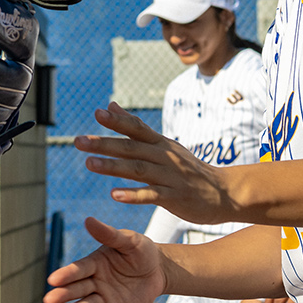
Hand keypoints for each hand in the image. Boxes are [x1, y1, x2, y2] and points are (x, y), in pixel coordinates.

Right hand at [42, 217, 166, 302]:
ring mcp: (103, 298)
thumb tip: (88, 220)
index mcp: (94, 263)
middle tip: (50, 300)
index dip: (66, 274)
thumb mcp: (129, 241)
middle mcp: (94, 282)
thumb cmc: (142, 252)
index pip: (78, 269)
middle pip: (76, 289)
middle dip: (63, 294)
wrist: (159, 271)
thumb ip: (109, 235)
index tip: (53, 279)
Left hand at [74, 104, 239, 224]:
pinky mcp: (175, 197)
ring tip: (90, 163)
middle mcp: (165, 157)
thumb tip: (110, 105)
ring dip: (113, 166)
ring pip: (138, 169)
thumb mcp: (165, 145)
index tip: (97, 113)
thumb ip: (136, 128)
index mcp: (161, 143)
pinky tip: (114, 194)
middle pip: (131, 148)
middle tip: (78, 141)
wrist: (224, 193)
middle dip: (104, 144)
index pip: (137, 128)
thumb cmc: (189, 169)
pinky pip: (152, 195)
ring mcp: (171, 177)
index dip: (118, 120)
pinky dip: (133, 194)